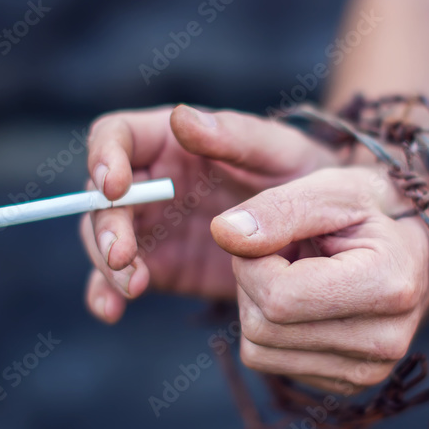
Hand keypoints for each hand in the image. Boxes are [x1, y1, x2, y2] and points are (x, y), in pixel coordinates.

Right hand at [82, 104, 337, 322]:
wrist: (326, 236)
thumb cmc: (306, 176)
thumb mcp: (280, 151)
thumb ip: (235, 136)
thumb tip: (181, 118)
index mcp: (172, 141)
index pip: (116, 135)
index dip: (104, 156)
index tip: (115, 186)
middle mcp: (153, 181)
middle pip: (102, 196)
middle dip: (105, 224)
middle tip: (123, 255)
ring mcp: (153, 227)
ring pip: (104, 239)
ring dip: (106, 263)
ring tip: (133, 285)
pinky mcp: (160, 267)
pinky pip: (119, 279)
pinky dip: (106, 293)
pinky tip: (111, 310)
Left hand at [211, 166, 428, 394]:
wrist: (409, 251)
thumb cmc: (368, 212)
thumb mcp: (329, 191)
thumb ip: (277, 209)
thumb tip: (223, 233)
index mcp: (389, 286)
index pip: (279, 297)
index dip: (253, 260)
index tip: (273, 235)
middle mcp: (385, 342)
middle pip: (263, 327)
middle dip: (254, 281)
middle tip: (285, 251)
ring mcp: (367, 372)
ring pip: (257, 350)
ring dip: (258, 305)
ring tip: (297, 274)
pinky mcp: (346, 385)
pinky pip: (268, 362)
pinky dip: (271, 328)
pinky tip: (303, 302)